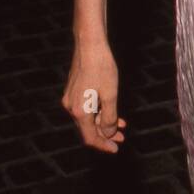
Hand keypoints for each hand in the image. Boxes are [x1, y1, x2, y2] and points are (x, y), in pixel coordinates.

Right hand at [61, 40, 127, 154]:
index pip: (90, 137)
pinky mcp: (73, 90)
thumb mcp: (110, 95)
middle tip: (122, 138)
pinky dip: (98, 112)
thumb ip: (109, 117)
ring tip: (121, 125)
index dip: (104, 144)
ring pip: (88, 118)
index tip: (116, 149)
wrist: (90, 44)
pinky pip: (86, 107)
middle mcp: (71, 107)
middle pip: (88, 129)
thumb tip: (108, 132)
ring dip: (104, 123)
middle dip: (106, 134)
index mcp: (79, 111)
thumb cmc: (102, 68)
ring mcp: (71, 98)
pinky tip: (111, 111)